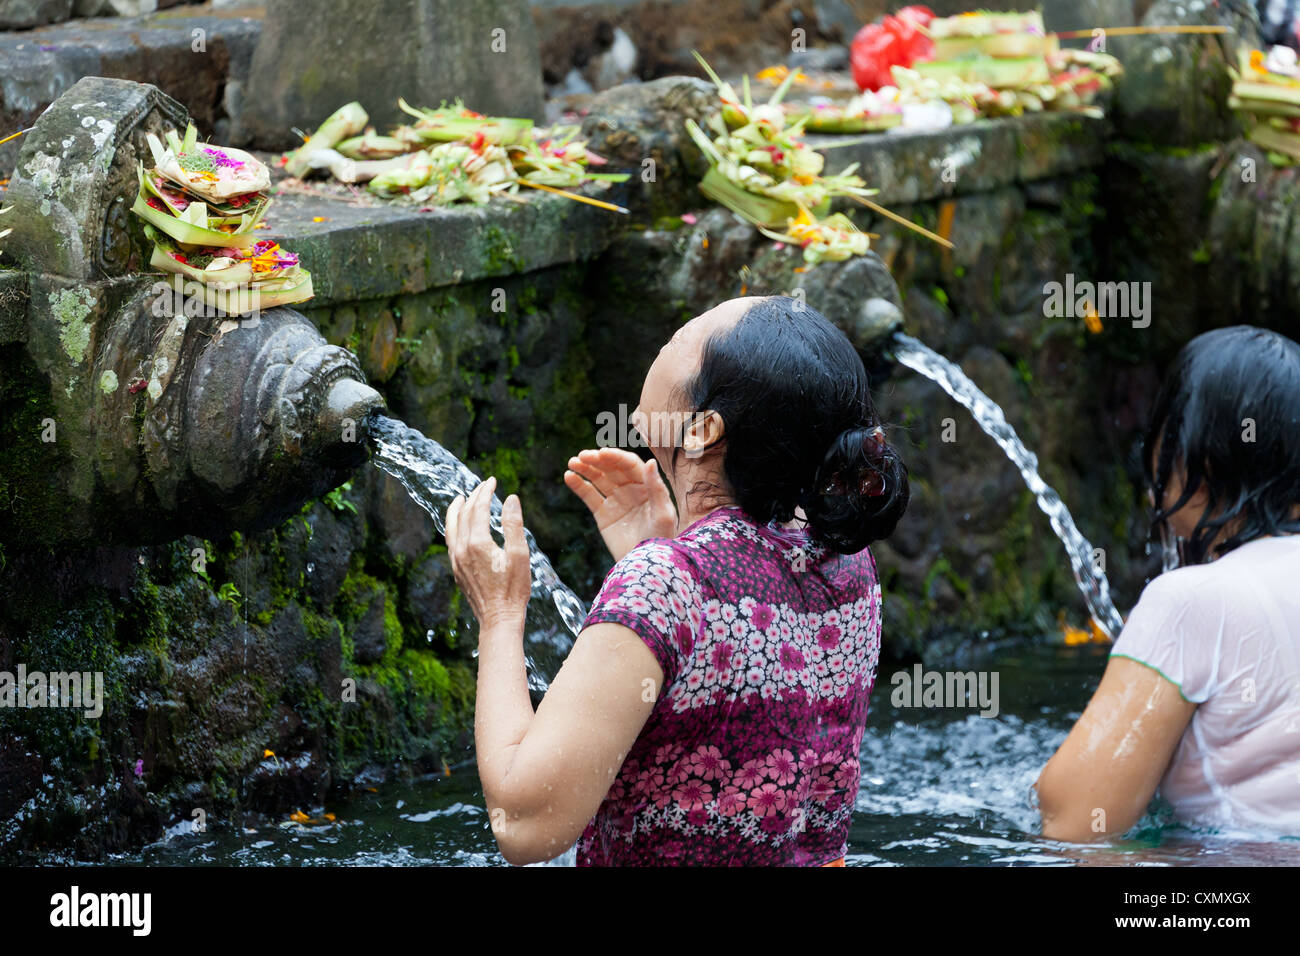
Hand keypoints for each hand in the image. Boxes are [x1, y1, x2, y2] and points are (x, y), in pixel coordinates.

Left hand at [445, 477, 530, 631]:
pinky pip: (451, 541)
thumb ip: (513, 524)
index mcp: (477, 542)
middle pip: (463, 514)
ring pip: (451, 527)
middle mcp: (461, 549)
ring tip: (460, 499)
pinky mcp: (456, 570)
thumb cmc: (513, 589)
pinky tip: (460, 527)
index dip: (485, 492)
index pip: (478, 508)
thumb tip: (511, 498)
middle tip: (483, 486)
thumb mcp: (520, 554)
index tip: (492, 480)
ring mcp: (456, 560)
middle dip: (473, 497)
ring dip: (456, 510)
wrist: (498, 619)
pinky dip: (454, 526)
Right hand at [564, 448, 676, 561]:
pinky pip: (589, 495)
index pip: (630, 465)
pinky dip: (579, 485)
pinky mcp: (603, 514)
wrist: (644, 567)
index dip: (616, 457)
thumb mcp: (663, 514)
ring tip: (572, 462)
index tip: (601, 453)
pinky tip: (569, 476)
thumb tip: (650, 461)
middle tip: (582, 456)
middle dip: (598, 460)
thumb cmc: (660, 541)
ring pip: (599, 479)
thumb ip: (656, 488)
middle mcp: (631, 490)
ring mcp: (616, 501)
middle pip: (612, 468)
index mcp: (647, 486)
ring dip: (586, 468)